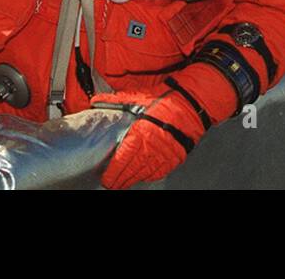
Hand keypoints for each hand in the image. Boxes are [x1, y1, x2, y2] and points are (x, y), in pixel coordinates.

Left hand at [91, 89, 206, 188]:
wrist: (189, 106)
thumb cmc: (162, 101)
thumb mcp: (136, 99)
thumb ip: (115, 102)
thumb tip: (95, 101)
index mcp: (138, 134)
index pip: (122, 160)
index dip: (113, 172)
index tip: (106, 179)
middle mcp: (150, 148)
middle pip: (131, 171)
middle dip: (120, 180)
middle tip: (111, 185)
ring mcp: (162, 155)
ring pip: (143, 174)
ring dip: (132, 180)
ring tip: (123, 184)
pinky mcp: (173, 159)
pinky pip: (157, 173)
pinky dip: (148, 176)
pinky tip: (141, 177)